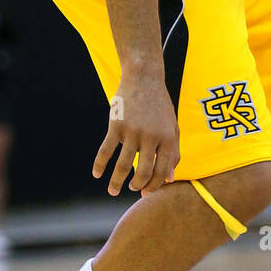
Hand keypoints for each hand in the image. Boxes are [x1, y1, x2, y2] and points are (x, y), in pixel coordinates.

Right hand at [92, 69, 179, 196]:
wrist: (144, 78)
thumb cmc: (160, 106)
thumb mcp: (172, 127)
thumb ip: (174, 153)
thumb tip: (169, 179)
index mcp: (168, 139)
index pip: (161, 172)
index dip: (154, 186)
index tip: (146, 192)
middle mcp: (151, 137)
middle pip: (143, 172)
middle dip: (137, 186)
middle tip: (132, 189)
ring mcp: (132, 131)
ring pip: (123, 165)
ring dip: (116, 182)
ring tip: (113, 191)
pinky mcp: (116, 125)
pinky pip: (105, 150)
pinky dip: (99, 165)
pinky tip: (96, 174)